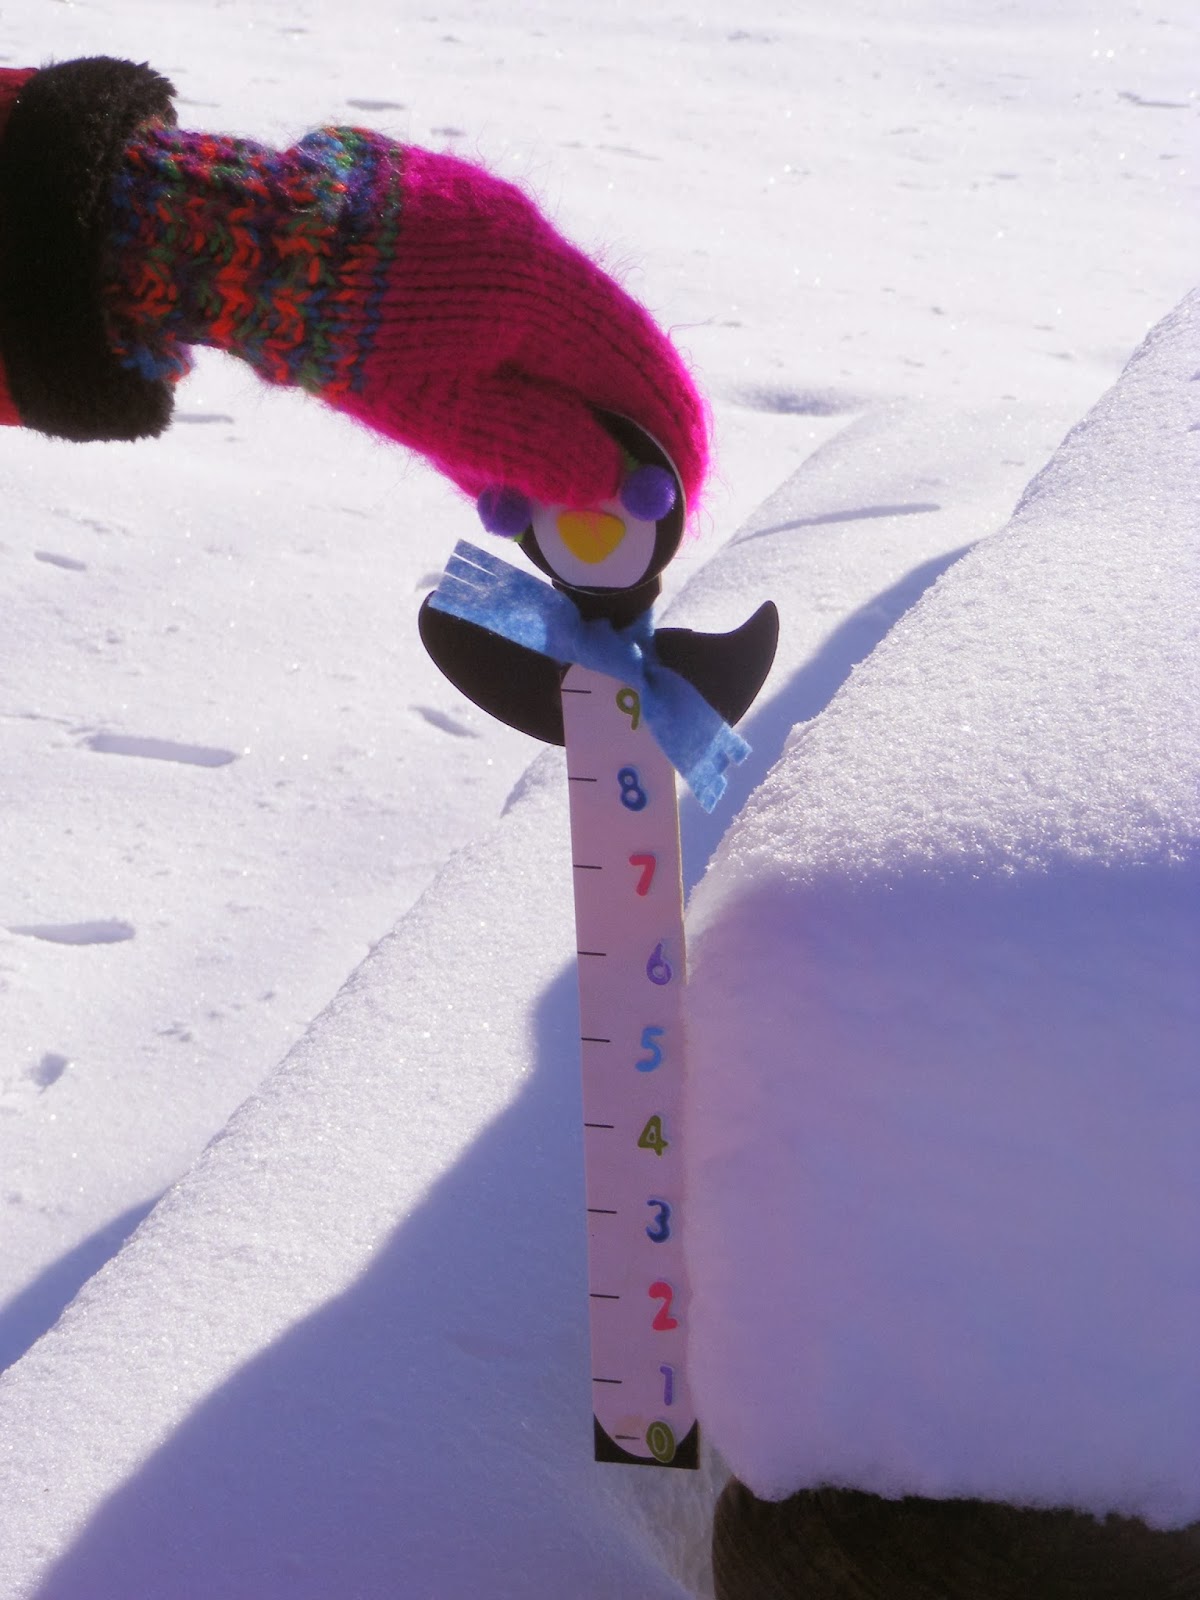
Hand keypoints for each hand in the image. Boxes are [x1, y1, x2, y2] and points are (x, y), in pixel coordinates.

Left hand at [336, 146, 710, 513]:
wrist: (248, 245)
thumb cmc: (343, 339)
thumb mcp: (447, 419)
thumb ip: (543, 451)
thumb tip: (622, 488)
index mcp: (544, 291)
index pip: (640, 371)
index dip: (668, 440)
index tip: (680, 497)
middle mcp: (533, 244)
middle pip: (614, 347)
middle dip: (631, 426)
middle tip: (639, 490)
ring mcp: (493, 225)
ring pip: (568, 328)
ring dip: (580, 403)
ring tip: (568, 473)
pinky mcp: (453, 223)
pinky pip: (522, 305)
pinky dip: (536, 365)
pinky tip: (516, 414)